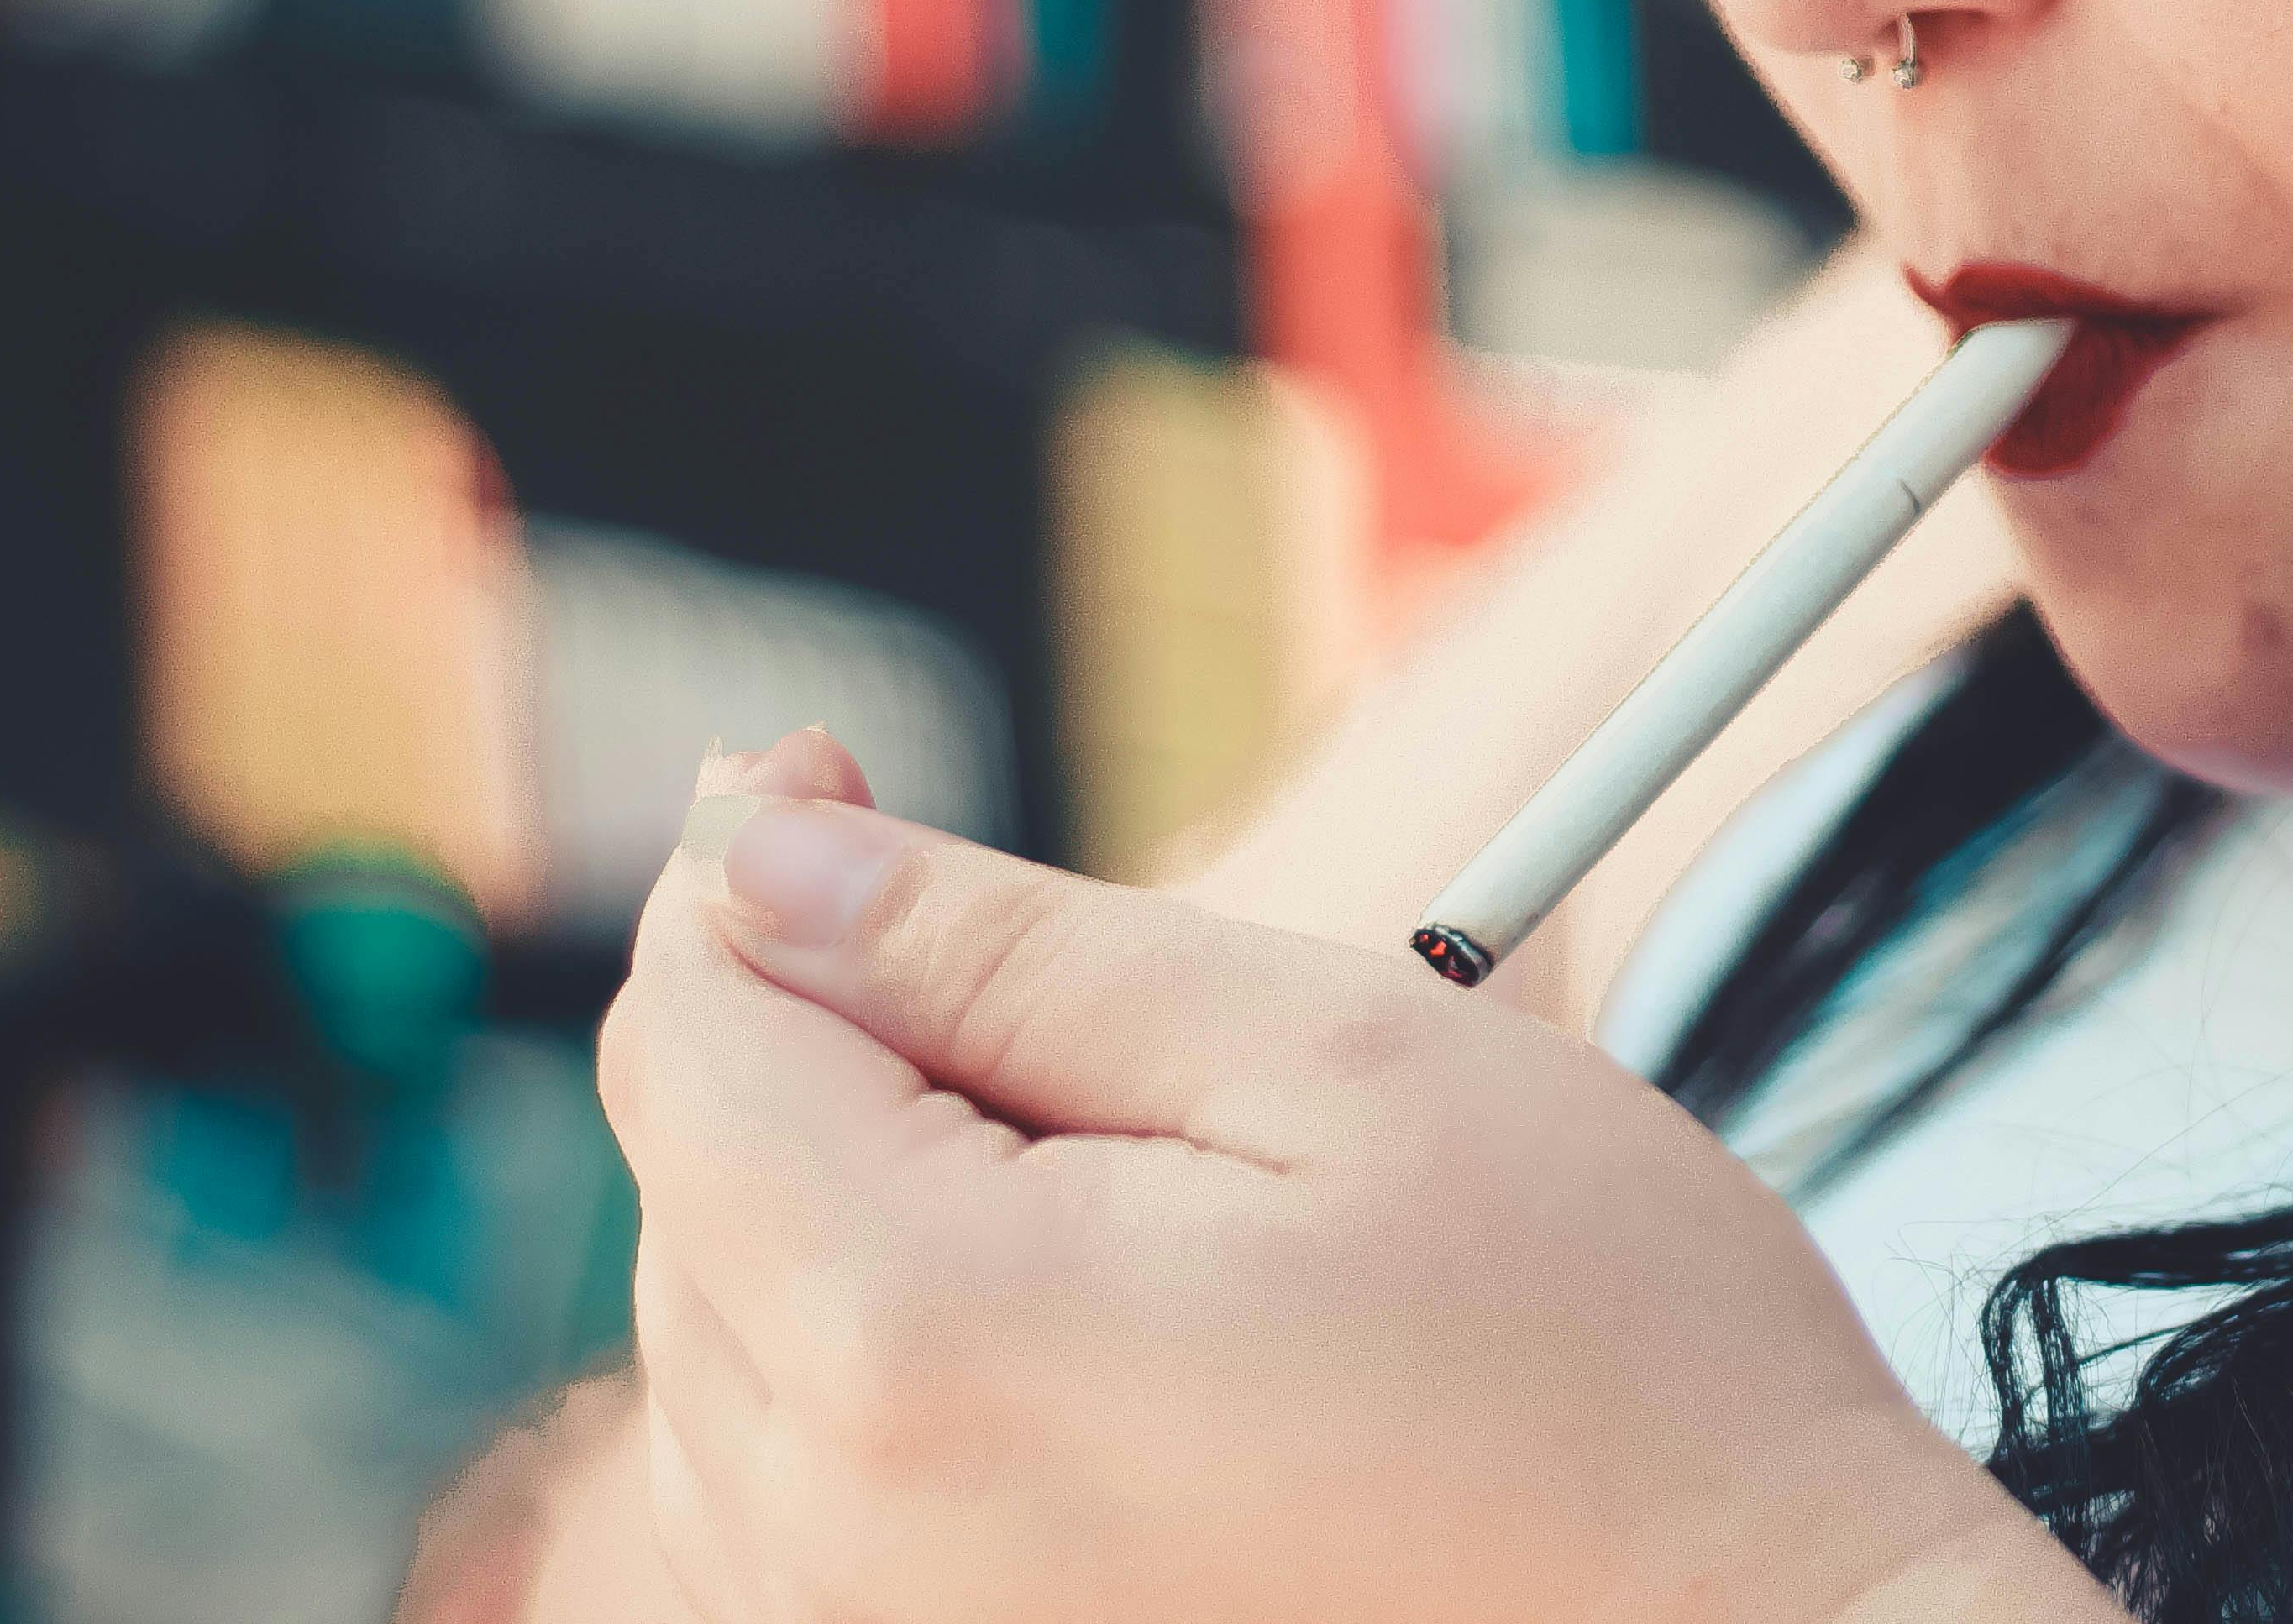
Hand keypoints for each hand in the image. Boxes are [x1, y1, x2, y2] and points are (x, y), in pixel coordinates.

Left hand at [597, 740, 2097, 1623]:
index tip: (832, 768)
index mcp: (923, 1331)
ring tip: (1085, 1114)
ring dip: (839, 1171)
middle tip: (996, 918)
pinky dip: (875, 1330)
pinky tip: (1050, 1275)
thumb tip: (767, 860)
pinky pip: (801, 1470)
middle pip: (690, 1173)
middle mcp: (841, 1523)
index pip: (696, 1031)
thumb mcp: (1337, 1054)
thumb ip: (1012, 952)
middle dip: (807, 1009)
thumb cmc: (1602, 1352)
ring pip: (725, 1318)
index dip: (751, 861)